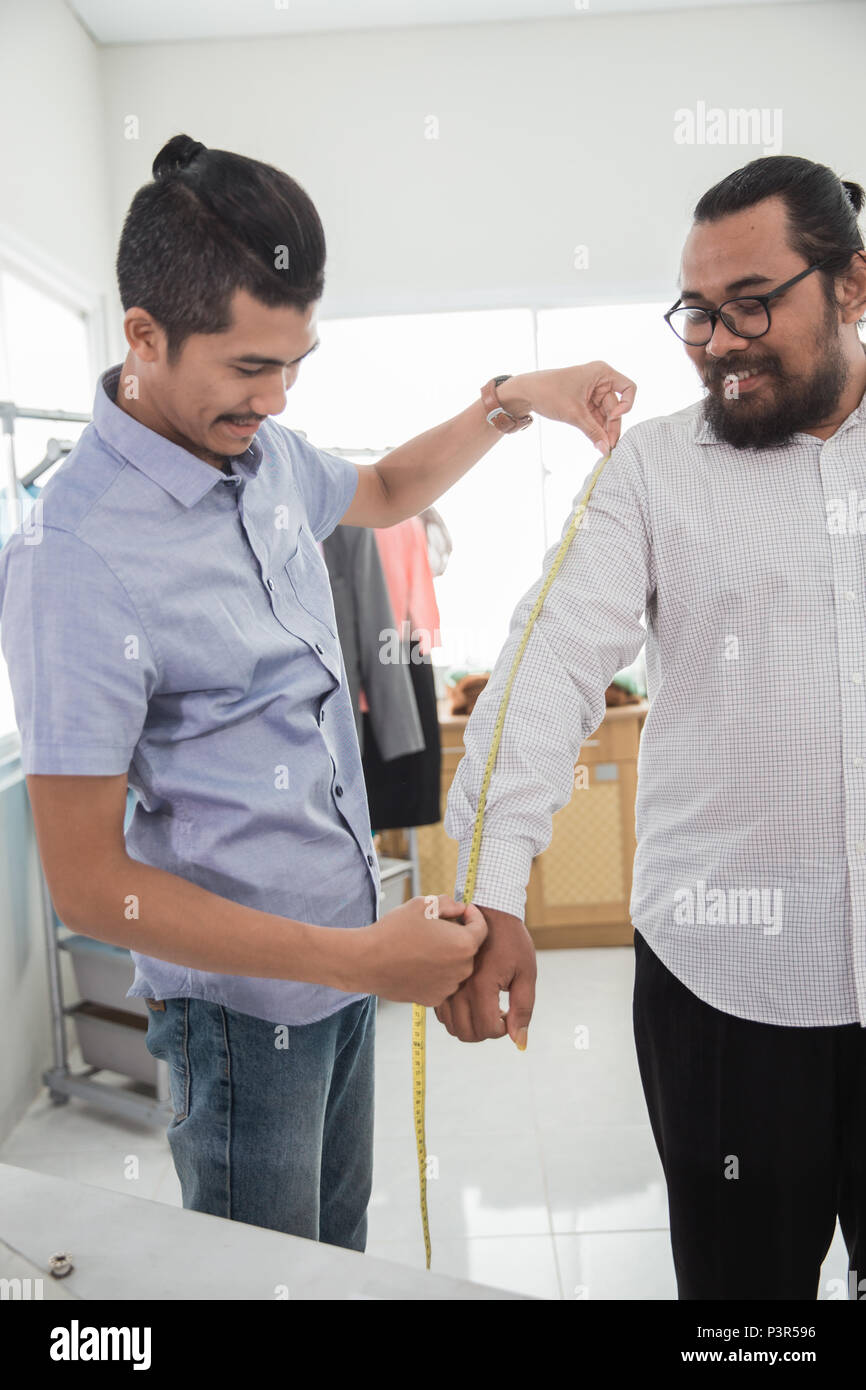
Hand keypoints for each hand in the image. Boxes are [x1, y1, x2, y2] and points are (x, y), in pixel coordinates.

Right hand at [354, 894, 486, 1005]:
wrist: (366, 962)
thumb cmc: (394, 931)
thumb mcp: (423, 904)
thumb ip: (448, 903)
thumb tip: (461, 909)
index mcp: (464, 945)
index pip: (481, 927)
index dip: (473, 915)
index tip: (462, 910)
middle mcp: (462, 970)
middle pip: (468, 948)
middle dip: (457, 935)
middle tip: (437, 926)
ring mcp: (448, 987)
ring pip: (455, 966)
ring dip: (447, 955)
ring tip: (423, 946)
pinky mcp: (433, 999)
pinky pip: (442, 981)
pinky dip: (435, 972)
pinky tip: (417, 963)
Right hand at [434, 906, 536, 1045]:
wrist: (487, 910)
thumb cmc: (510, 939)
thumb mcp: (526, 971)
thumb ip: (523, 1008)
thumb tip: (520, 1041)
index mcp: (481, 986)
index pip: (488, 1030)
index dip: (504, 1029)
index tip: (509, 1012)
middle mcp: (459, 988)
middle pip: (467, 1033)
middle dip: (486, 1031)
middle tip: (498, 1013)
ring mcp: (445, 984)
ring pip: (452, 1027)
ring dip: (470, 1025)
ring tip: (485, 1006)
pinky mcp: (437, 980)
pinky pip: (442, 1013)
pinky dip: (456, 1015)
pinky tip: (471, 999)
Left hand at [500, 362, 635, 452]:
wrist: (525, 393)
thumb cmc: (548, 392)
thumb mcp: (574, 414)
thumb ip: (593, 432)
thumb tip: (606, 450)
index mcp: (602, 373)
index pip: (629, 388)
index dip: (627, 405)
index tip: (614, 417)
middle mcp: (600, 381)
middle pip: (616, 407)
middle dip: (612, 426)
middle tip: (609, 447)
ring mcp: (593, 392)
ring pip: (606, 415)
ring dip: (604, 431)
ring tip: (603, 448)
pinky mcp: (584, 403)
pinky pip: (596, 418)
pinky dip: (596, 429)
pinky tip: (597, 443)